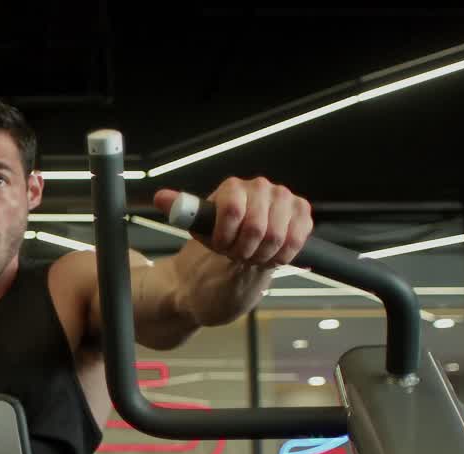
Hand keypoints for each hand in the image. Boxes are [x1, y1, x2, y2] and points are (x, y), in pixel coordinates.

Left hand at [154, 177, 312, 266]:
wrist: (242, 243)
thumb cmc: (219, 233)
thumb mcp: (198, 224)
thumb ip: (180, 209)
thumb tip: (160, 198)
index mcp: (233, 187)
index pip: (233, 210)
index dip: (226, 238)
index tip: (221, 247)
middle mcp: (261, 186)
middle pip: (256, 227)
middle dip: (244, 250)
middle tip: (237, 255)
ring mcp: (285, 198)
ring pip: (276, 236)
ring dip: (261, 255)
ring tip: (252, 255)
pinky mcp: (303, 212)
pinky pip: (295, 240)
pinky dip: (281, 255)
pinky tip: (270, 255)